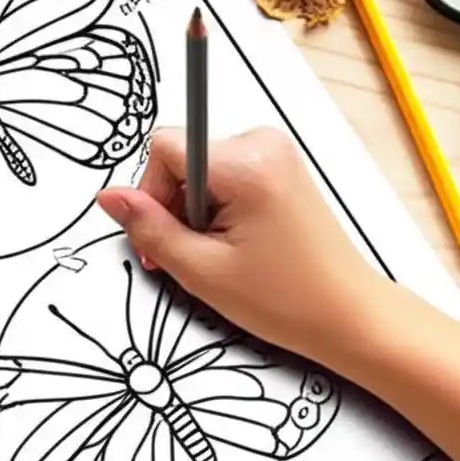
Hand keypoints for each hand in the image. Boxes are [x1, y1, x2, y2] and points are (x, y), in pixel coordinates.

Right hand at [96, 127, 394, 362]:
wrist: (349, 315)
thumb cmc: (292, 299)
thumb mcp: (201, 270)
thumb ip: (148, 228)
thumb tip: (110, 198)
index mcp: (247, 164)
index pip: (165, 147)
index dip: (151, 193)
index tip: (164, 232)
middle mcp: (263, 146)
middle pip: (180, 158)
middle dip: (173, 207)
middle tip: (192, 254)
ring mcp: (273, 154)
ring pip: (197, 170)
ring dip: (193, 212)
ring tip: (218, 253)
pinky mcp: (276, 168)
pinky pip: (221, 175)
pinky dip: (214, 208)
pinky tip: (232, 242)